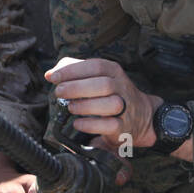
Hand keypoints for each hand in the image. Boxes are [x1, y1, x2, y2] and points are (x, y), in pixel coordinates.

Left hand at [47, 56, 162, 150]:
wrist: (141, 116)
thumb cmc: (111, 94)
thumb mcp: (97, 77)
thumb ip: (75, 72)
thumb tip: (51, 74)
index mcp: (114, 71)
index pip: (95, 66)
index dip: (72, 70)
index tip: (53, 76)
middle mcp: (121, 87)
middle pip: (103, 84)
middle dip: (77, 87)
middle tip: (59, 92)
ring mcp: (125, 107)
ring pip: (110, 103)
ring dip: (85, 105)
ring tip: (70, 107)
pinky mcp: (123, 126)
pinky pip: (109, 125)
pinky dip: (90, 124)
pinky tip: (78, 123)